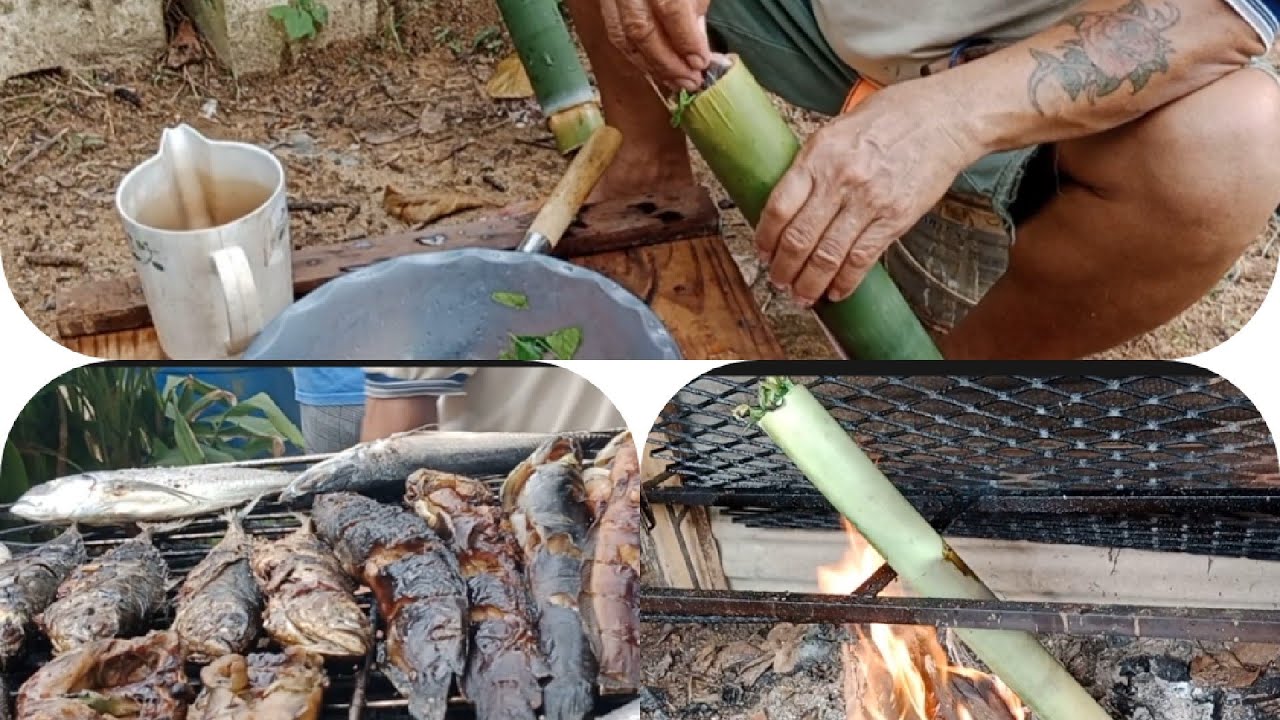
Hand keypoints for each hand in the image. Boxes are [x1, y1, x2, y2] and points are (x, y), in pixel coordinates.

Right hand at [600, 0, 711, 90]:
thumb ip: (695, 9)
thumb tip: (696, 49)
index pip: (670, 9)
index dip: (686, 41)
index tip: (700, 64)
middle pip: (640, 30)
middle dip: (667, 63)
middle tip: (689, 82)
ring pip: (622, 36)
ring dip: (649, 65)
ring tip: (674, 81)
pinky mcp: (602, 3)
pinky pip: (614, 32)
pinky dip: (635, 55)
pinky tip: (653, 67)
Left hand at [756, 82, 982, 304]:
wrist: (944, 119)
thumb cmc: (892, 118)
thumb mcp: (838, 129)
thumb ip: (812, 164)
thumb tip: (788, 200)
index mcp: (819, 155)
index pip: (778, 207)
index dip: (765, 238)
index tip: (762, 252)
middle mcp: (840, 180)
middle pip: (799, 238)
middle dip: (783, 268)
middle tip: (778, 281)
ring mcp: (869, 201)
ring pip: (827, 256)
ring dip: (809, 283)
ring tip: (801, 295)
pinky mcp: (895, 218)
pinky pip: (862, 259)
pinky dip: (845, 281)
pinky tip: (836, 291)